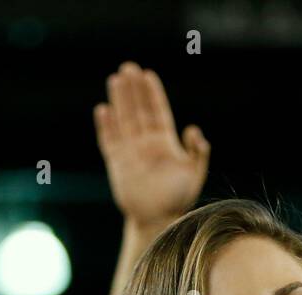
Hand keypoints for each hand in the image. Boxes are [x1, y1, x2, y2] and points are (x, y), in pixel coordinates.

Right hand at [94, 62, 208, 228]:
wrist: (157, 220)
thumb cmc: (178, 199)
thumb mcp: (194, 173)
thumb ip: (198, 152)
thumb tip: (193, 130)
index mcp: (165, 143)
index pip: (158, 111)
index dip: (153, 93)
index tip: (148, 75)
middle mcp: (146, 144)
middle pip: (138, 110)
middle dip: (133, 89)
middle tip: (128, 67)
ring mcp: (130, 152)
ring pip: (123, 120)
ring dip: (119, 101)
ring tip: (115, 79)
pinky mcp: (117, 164)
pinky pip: (109, 141)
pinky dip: (106, 127)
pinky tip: (103, 110)